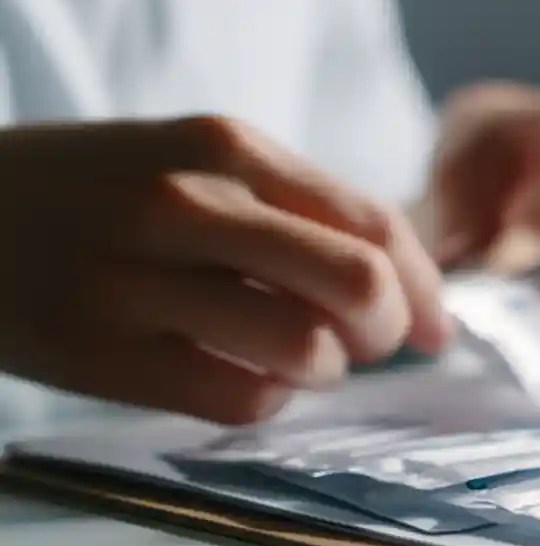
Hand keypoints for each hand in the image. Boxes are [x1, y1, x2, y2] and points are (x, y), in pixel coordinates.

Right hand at [0, 117, 450, 423]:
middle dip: (388, 330)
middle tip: (370, 346)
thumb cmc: (98, 191)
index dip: (425, 286)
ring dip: (325, 370)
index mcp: (226, 146)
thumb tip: (406, 287)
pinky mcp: (105, 356)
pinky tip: (242, 377)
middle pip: (359, 285)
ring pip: (306, 351)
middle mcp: (189, 204)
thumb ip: (294, 207)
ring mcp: (143, 282)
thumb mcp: (192, 158)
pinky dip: (267, 399)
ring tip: (298, 360)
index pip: (375, 223)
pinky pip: (240, 400)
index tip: (436, 326)